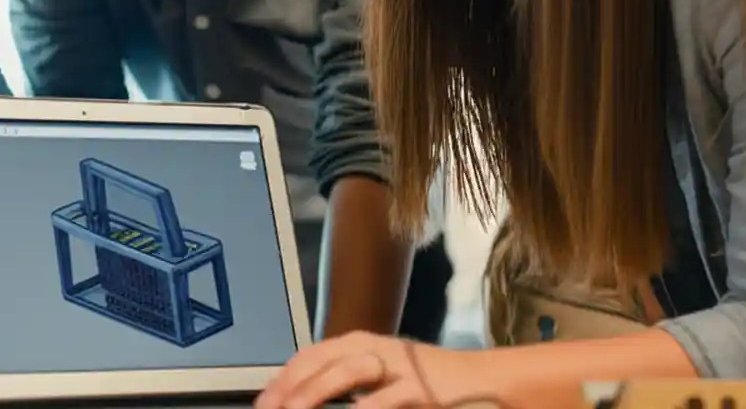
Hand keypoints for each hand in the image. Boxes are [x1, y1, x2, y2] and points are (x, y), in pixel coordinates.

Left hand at [254, 331, 488, 408]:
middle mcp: (376, 348)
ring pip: (346, 372)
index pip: (309, 356)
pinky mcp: (421, 389)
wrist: (482, 384)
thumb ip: (344, 384)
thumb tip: (299, 401)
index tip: (263, 404)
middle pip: (320, 361)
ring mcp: (399, 366)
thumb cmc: (425, 386)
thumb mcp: (380, 378)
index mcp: (360, 344)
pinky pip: (385, 400)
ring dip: (314, 393)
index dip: (281, 380)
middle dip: (289, 388)